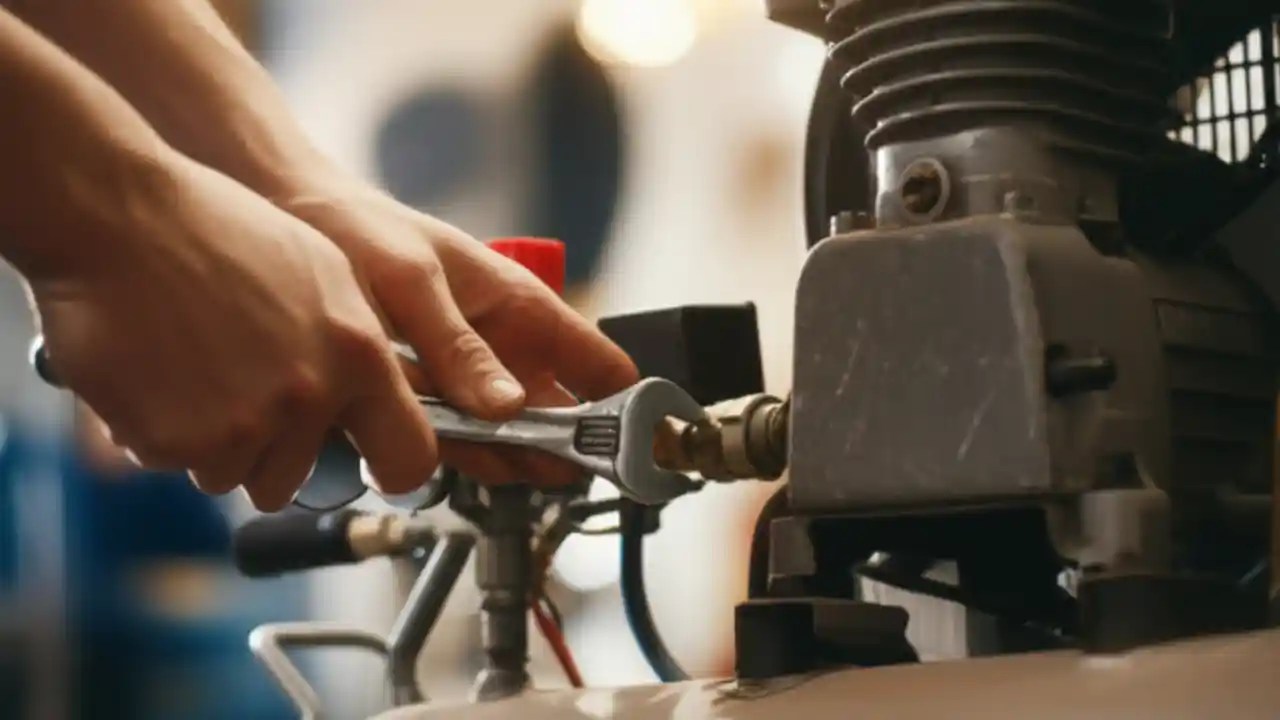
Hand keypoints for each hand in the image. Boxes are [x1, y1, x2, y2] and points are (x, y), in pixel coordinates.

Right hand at [30, 155, 436, 509]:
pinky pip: (173, 463)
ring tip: (193, 371)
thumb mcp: (327, 275)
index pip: (410, 457)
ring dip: (212, 443)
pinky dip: (160, 433)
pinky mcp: (172, 442)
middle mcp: (307, 397)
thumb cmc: (221, 233)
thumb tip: (380, 409)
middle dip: (269, 452)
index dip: (390, 468)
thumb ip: (361, 350)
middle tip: (237, 390)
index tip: (371, 464)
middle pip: (296, 480)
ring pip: (232, 476)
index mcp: (359, 356)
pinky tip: (154, 375)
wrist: (118, 216)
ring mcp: (240, 425)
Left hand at [274, 176, 638, 484]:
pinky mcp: (428, 396)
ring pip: (508, 437)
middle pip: (558, 416)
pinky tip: (443, 454)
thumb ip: (458, 346)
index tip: (627, 449)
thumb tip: (509, 407)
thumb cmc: (360, 230)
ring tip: (490, 464)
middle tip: (547, 476)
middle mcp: (504, 346)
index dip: (624, 408)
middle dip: (559, 450)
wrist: (294, 219)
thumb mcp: (410, 282)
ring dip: (504, 459)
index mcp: (520, 306)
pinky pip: (456, 439)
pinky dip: (454, 453)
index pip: (600, 364)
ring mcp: (469, 375)